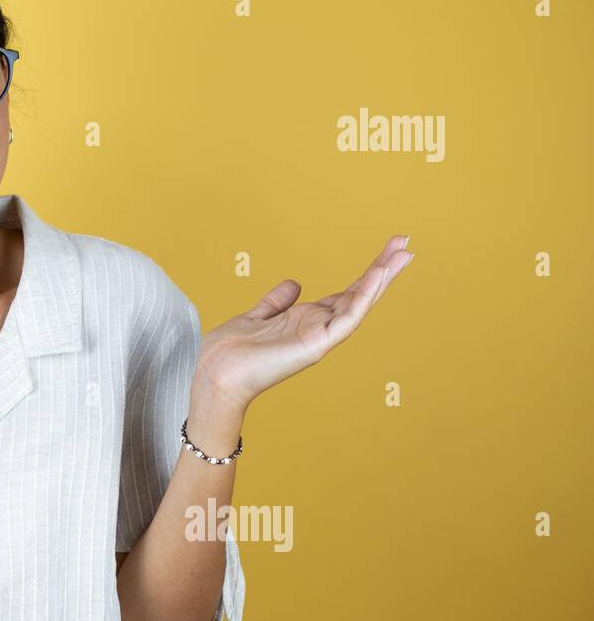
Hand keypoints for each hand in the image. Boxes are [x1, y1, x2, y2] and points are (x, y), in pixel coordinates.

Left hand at [194, 235, 413, 411]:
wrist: (215, 376)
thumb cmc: (229, 353)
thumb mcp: (256, 317)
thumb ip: (276, 302)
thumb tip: (295, 284)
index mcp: (306, 321)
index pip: (345, 293)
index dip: (366, 273)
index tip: (386, 250)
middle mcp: (317, 328)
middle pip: (358, 294)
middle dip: (382, 269)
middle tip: (405, 244)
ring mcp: (319, 337)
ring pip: (359, 304)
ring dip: (381, 279)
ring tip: (402, 254)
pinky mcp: (315, 345)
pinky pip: (345, 319)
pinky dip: (363, 297)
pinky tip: (377, 276)